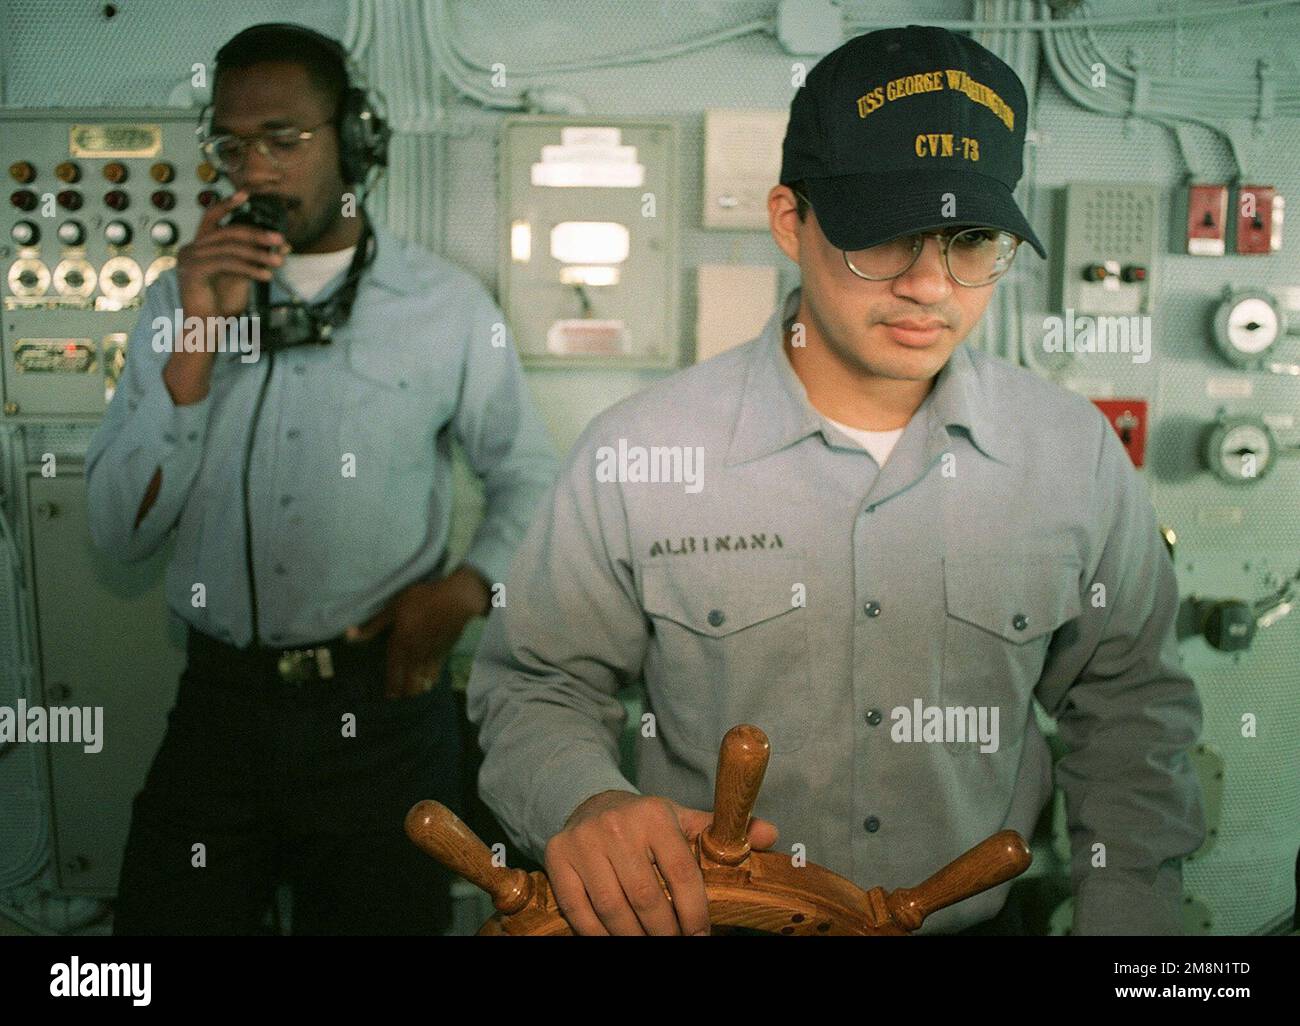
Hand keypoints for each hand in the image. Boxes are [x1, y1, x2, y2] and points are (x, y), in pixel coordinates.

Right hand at [177, 188, 286, 320]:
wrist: (206, 329)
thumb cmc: (221, 304)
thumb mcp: (241, 275)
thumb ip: (254, 257)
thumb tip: (282, 243)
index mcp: (198, 246)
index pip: (211, 217)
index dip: (227, 204)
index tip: (245, 195)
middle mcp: (190, 248)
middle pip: (227, 231)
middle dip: (257, 234)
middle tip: (280, 239)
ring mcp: (189, 259)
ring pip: (230, 248)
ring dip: (259, 254)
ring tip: (279, 260)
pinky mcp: (194, 271)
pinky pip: (227, 263)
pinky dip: (250, 268)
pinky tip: (267, 274)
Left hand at [346, 567, 489, 697]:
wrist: (455, 600)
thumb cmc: (422, 600)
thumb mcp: (393, 608)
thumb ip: (373, 625)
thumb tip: (348, 636)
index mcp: (400, 645)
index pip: (394, 673)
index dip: (392, 688)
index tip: (390, 699)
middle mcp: (415, 654)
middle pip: (410, 682)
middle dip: (406, 693)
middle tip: (403, 700)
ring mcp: (431, 655)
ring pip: (424, 680)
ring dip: (419, 688)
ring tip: (416, 694)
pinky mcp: (445, 651)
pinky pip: (437, 672)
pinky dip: (432, 679)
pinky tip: (431, 683)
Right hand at [544, 790, 778, 935]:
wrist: (590, 803)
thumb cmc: (645, 822)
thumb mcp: (683, 821)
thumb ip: (722, 832)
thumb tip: (770, 834)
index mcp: (655, 813)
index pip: (682, 874)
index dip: (694, 913)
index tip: (699, 935)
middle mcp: (617, 824)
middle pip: (646, 898)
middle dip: (664, 932)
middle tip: (673, 943)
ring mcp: (583, 841)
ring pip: (612, 909)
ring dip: (633, 937)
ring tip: (647, 943)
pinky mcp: (557, 857)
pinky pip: (578, 910)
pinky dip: (597, 935)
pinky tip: (614, 940)